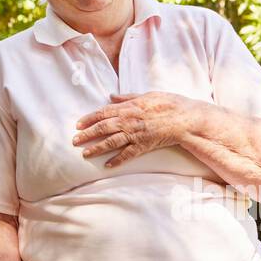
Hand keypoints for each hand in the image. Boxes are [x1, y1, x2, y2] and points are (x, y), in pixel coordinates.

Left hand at [73, 91, 199, 167]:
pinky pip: (128, 154)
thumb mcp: (146, 94)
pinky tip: (108, 165)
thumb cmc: (168, 103)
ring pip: (112, 142)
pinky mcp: (144, 145)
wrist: (185, 118)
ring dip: (97, 148)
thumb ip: (127, 97)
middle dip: (87, 134)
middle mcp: (129, 121)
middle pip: (103, 128)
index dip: (89, 118)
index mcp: (129, 107)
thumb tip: (111, 96)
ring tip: (85, 153)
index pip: (103, 112)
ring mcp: (136, 134)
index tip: (78, 124)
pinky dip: (117, 160)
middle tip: (74, 140)